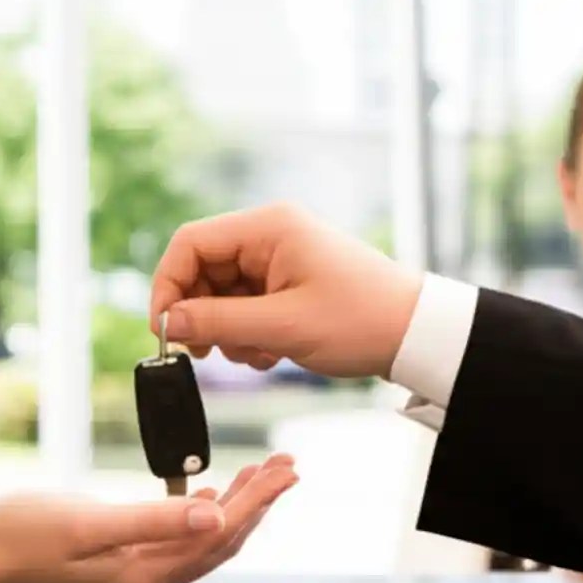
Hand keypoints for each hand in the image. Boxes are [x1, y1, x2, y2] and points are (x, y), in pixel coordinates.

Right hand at [0, 453, 297, 582]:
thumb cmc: (20, 535)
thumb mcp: (89, 521)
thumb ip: (154, 518)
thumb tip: (214, 513)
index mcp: (144, 576)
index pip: (220, 534)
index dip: (258, 500)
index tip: (285, 471)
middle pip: (221, 540)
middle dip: (258, 502)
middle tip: (287, 466)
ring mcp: (134, 577)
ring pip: (203, 539)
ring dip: (236, 505)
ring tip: (262, 474)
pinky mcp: (121, 565)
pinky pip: (178, 541)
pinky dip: (202, 514)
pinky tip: (209, 493)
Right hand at [150, 202, 422, 378]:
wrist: (416, 333)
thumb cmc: (360, 320)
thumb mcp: (281, 327)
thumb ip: (218, 323)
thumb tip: (168, 323)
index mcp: (268, 227)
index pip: (191, 243)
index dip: (168, 285)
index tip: (165, 330)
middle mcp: (271, 235)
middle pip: (204, 269)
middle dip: (202, 315)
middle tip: (208, 354)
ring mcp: (281, 258)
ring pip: (224, 292)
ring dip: (228, 330)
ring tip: (256, 355)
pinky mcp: (290, 282)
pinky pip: (248, 304)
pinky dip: (248, 332)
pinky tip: (270, 352)